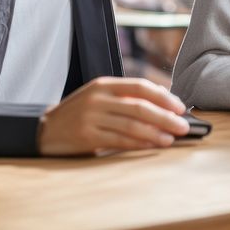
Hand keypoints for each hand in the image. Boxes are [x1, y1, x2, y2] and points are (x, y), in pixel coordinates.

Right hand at [37, 77, 189, 155]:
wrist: (45, 129)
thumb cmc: (79, 113)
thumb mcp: (98, 97)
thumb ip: (124, 98)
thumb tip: (162, 105)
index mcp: (103, 84)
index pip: (139, 86)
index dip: (163, 96)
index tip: (180, 107)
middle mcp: (98, 98)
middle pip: (139, 106)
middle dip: (165, 117)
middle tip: (184, 126)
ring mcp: (91, 117)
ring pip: (131, 125)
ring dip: (155, 133)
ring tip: (171, 139)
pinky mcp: (87, 136)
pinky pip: (119, 140)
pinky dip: (139, 144)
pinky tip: (152, 146)